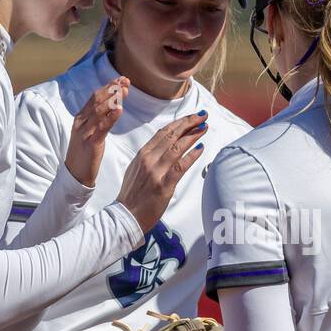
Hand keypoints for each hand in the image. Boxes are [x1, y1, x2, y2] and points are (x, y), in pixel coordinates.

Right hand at [64, 77, 128, 187]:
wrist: (75, 174)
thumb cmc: (85, 152)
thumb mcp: (90, 131)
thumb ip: (98, 118)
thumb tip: (112, 104)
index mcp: (80, 118)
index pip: (94, 97)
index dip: (107, 86)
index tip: (120, 79)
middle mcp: (81, 122)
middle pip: (96, 100)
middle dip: (111, 89)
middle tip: (125, 81)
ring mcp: (85, 133)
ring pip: (98, 111)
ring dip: (113, 99)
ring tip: (124, 91)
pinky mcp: (91, 144)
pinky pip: (102, 128)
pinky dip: (111, 117)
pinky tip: (120, 110)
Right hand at [116, 111, 208, 231]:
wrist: (126, 216)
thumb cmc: (133, 194)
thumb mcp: (137, 169)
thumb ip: (150, 157)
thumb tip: (165, 147)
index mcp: (142, 154)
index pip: (163, 133)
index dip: (179, 122)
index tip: (191, 117)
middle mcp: (149, 160)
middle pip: (171, 136)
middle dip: (189, 123)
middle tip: (202, 115)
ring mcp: (156, 172)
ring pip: (177, 148)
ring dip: (193, 135)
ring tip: (204, 127)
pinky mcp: (164, 185)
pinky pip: (180, 167)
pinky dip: (192, 156)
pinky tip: (201, 147)